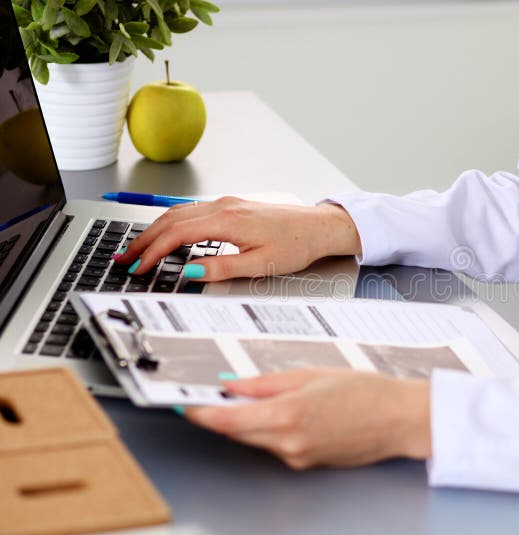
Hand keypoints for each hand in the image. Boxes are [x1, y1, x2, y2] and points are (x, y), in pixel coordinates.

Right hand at [113, 197, 361, 280]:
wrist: (318, 227)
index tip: (139, 268)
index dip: (154, 253)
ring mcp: (226, 203)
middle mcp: (223, 206)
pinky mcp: (231, 206)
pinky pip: (191, 211)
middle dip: (144, 240)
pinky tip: (166, 234)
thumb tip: (190, 272)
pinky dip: (171, 223)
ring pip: (178, 212)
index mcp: (227, 220)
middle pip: (170, 220)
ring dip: (154, 230)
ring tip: (137, 248)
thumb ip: (222, 268)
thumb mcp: (260, 265)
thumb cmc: (295, 245)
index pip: (177, 234)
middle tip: (124, 259)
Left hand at [184, 369, 431, 468]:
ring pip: (256, 439)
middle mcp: (288, 443)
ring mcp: (297, 457)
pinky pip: (277, 446)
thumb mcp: (312, 374)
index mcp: (287, 415)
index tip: (185, 403)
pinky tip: (287, 411)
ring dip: (247, 421)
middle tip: (212, 394)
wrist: (399, 419)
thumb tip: (233, 384)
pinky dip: (271, 429)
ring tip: (255, 397)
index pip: (227, 420)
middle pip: (237, 431)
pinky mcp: (307, 463)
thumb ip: (267, 382)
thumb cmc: (366, 391)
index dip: (200, 413)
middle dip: (222, 414)